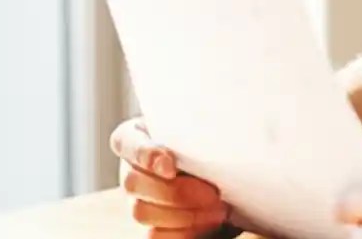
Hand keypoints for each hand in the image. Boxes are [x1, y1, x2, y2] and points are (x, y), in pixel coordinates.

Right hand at [110, 117, 235, 238]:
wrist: (235, 177)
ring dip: (185, 214)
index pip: (126, 142)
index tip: (170, 166)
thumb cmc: (217, 146)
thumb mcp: (209, 132)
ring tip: (219, 208)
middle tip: (213, 192)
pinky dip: (184, 231)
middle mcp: (132, 170)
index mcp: (138, 137)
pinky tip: (209, 223)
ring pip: (142, 212)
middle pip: (133, 183)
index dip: (144, 154)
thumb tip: (203, 138)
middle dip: (176, 191)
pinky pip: (155, 235)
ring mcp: (138, 201)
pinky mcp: (153, 227)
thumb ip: (199, 132)